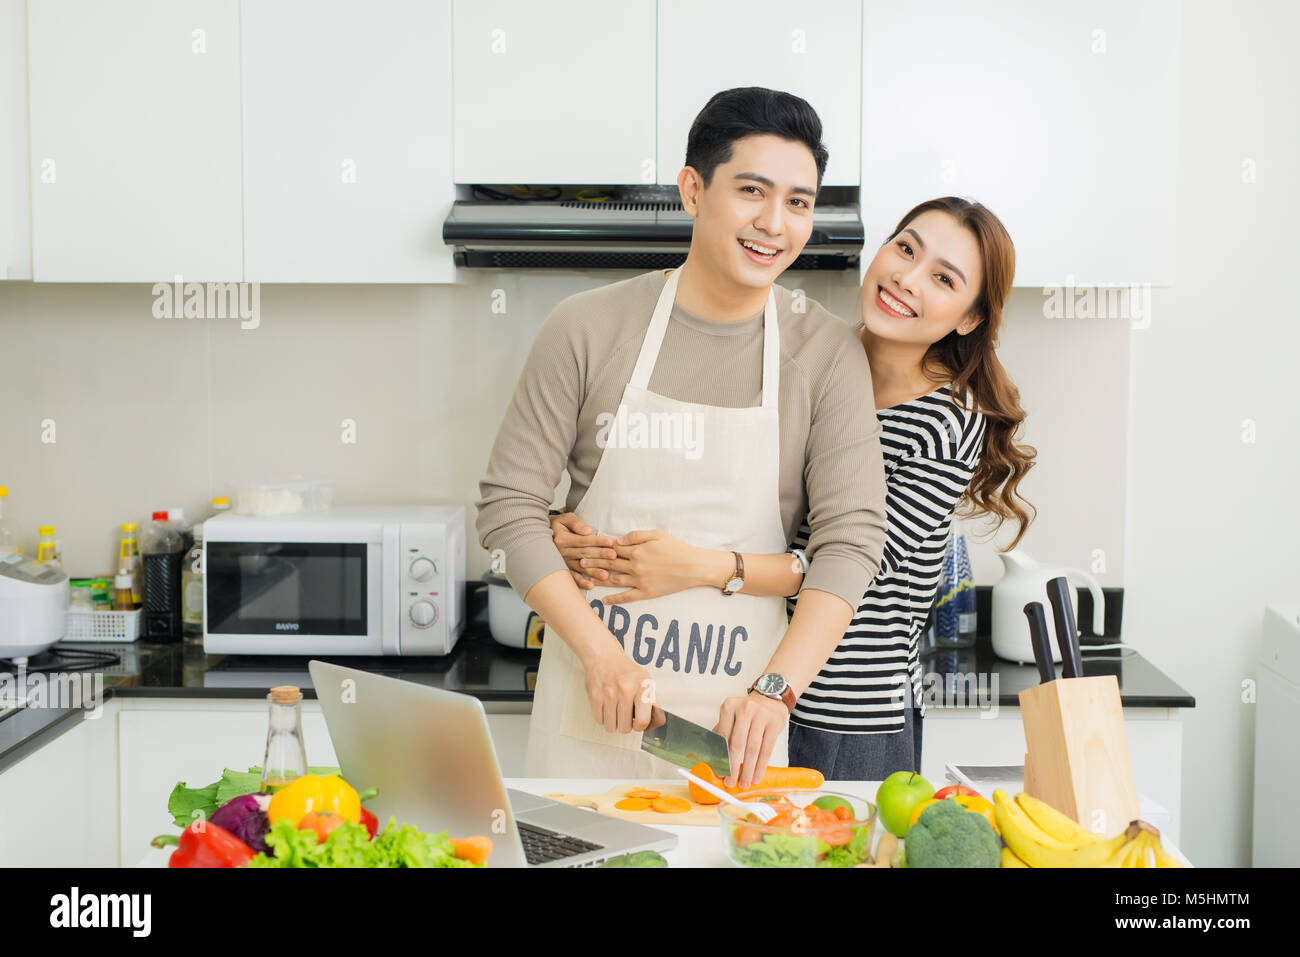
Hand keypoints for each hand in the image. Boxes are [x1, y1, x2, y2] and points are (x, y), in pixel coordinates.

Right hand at [550, 510, 617, 589]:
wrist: (541, 535)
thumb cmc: (558, 525)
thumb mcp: (565, 519)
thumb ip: (576, 523)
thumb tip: (588, 531)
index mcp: (563, 539)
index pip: (584, 540)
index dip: (598, 541)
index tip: (610, 542)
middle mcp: (562, 552)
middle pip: (584, 554)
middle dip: (600, 555)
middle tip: (614, 556)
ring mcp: (563, 562)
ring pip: (581, 567)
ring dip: (593, 571)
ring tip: (605, 575)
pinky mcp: (563, 569)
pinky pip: (572, 577)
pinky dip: (581, 582)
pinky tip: (591, 585)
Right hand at [583, 650, 655, 733]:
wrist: (604, 656)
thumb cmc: (626, 671)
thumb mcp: (646, 682)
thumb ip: (653, 703)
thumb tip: (656, 723)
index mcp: (642, 687)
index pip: (643, 720)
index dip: (640, 727)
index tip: (638, 724)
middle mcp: (625, 689)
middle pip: (625, 727)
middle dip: (626, 725)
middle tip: (626, 716)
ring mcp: (608, 693)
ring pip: (611, 727)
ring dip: (614, 723)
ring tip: (616, 712)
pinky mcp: (595, 696)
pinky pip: (599, 720)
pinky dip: (603, 718)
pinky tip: (607, 708)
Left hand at [586, 529, 717, 604]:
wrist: (693, 567)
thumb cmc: (677, 548)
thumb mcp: (657, 534)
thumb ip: (636, 536)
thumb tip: (617, 540)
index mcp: (637, 551)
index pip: (612, 549)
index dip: (599, 547)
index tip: (586, 546)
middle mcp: (635, 567)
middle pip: (609, 564)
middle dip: (593, 562)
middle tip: (579, 561)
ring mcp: (640, 581)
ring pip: (614, 580)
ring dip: (598, 579)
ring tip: (585, 578)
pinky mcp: (646, 592)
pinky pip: (627, 597)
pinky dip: (614, 599)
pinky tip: (603, 600)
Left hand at [715, 692, 788, 789]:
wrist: (770, 698)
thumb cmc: (748, 711)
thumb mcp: (732, 715)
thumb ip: (723, 733)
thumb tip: (712, 759)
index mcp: (729, 706)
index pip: (723, 736)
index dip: (721, 757)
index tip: (720, 772)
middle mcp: (744, 709)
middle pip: (738, 744)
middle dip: (734, 767)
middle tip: (731, 782)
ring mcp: (761, 715)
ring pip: (753, 749)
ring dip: (748, 770)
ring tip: (744, 783)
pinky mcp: (774, 723)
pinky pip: (767, 749)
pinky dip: (761, 766)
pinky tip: (757, 776)